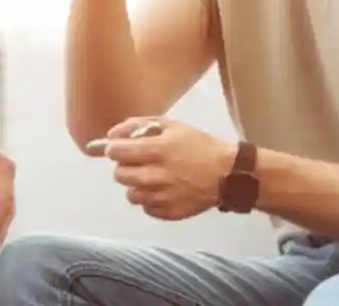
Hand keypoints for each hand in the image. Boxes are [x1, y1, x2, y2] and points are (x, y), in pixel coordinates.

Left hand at [103, 116, 236, 220]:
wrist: (227, 173)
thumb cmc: (197, 145)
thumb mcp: (170, 125)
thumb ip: (137, 126)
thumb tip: (111, 135)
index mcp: (155, 150)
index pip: (115, 151)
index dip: (114, 149)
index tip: (121, 148)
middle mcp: (155, 175)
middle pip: (119, 175)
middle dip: (125, 167)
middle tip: (140, 163)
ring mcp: (161, 197)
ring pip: (130, 194)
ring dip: (137, 185)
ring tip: (153, 178)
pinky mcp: (168, 213)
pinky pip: (146, 208)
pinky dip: (151, 200)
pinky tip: (164, 191)